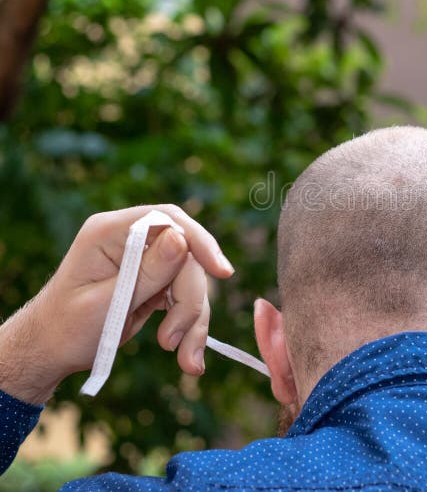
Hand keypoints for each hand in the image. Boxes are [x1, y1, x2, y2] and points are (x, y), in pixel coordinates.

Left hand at [0, 205, 233, 403]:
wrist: (51, 352)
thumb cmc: (66, 329)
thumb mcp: (106, 303)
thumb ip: (145, 271)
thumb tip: (182, 239)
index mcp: (110, 232)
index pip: (167, 220)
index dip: (199, 242)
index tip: (223, 273)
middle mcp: (130, 240)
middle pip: (185, 256)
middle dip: (189, 301)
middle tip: (176, 341)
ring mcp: (144, 259)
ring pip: (191, 279)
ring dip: (193, 320)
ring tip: (186, 360)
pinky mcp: (154, 279)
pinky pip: (185, 296)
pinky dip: (190, 326)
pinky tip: (187, 355)